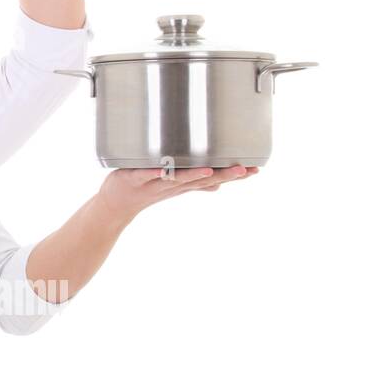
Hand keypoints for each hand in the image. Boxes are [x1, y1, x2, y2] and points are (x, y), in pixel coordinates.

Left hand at [97, 164, 258, 221]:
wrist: (116, 204)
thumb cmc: (145, 191)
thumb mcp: (172, 187)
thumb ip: (193, 184)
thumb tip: (218, 185)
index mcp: (183, 184)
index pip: (213, 179)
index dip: (234, 176)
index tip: (257, 169)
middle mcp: (173, 185)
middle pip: (202, 180)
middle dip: (224, 175)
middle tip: (246, 169)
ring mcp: (154, 183)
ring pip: (178, 179)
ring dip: (194, 175)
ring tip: (212, 170)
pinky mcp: (134, 178)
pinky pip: (147, 174)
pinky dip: (156, 172)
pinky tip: (165, 168)